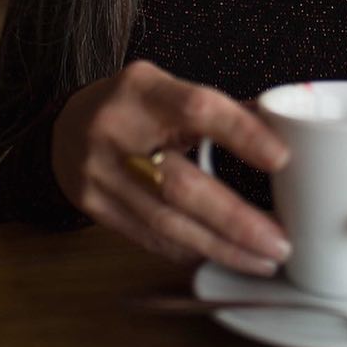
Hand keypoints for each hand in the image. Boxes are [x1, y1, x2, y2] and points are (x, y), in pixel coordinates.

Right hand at [51, 60, 290, 274]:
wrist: (66, 125)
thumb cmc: (132, 104)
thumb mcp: (168, 88)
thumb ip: (217, 108)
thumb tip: (277, 124)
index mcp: (142, 89)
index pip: (197, 109)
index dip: (241, 134)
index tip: (281, 158)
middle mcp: (117, 131)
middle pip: (180, 184)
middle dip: (236, 219)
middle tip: (279, 239)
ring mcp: (101, 173)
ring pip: (166, 222)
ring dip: (220, 247)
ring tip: (262, 258)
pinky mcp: (95, 207)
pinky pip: (149, 237)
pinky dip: (190, 249)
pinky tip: (222, 256)